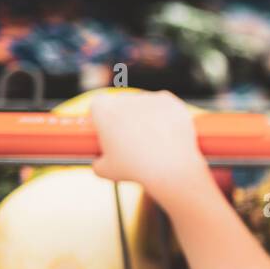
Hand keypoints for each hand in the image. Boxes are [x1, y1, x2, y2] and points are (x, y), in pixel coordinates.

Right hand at [89, 90, 211, 206]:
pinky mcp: (169, 100)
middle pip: (119, 103)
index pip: (96, 106)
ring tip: (150, 141)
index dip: (100, 120)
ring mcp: (148, 97)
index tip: (105, 132)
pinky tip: (165, 134)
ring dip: (143, 116)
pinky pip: (162, 107)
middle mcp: (124, 98)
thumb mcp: (107, 171)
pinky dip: (163, 117)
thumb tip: (100, 163)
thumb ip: (98, 163)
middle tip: (129, 139)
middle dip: (122, 117)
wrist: (173, 165)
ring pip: (142, 104)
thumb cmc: (137, 167)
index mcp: (104, 110)